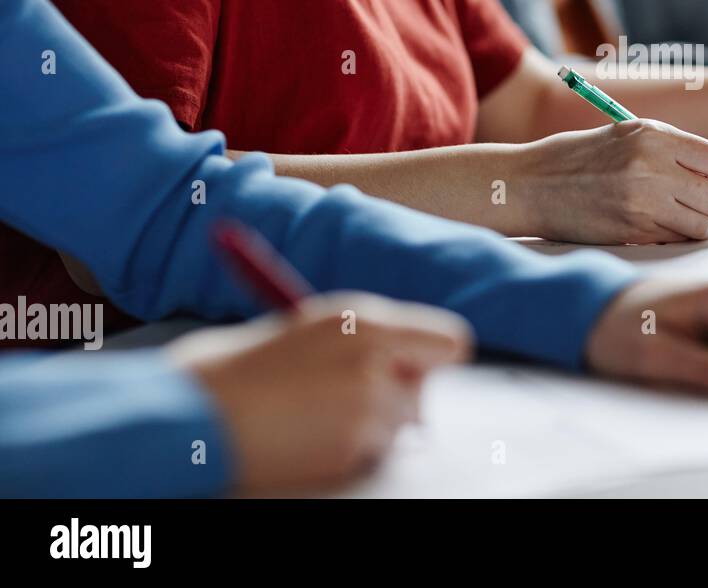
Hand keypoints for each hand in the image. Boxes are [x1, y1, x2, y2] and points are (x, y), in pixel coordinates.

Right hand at [169, 293, 470, 493]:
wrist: (191, 414)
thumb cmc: (241, 365)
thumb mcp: (309, 326)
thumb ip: (368, 336)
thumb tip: (415, 355)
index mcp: (366, 322)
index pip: (448, 341)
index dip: (436, 353)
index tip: (425, 361)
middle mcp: (376, 365)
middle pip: (425, 387)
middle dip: (398, 390)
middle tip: (348, 388)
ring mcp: (365, 413)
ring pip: (397, 422)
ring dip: (370, 421)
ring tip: (313, 410)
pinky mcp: (349, 453)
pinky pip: (369, 450)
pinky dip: (347, 447)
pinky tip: (304, 434)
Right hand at [519, 120, 707, 243]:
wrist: (529, 184)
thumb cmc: (581, 159)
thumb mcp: (628, 136)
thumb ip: (678, 151)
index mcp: (652, 136)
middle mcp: (650, 166)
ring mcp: (640, 201)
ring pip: (702, 224)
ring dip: (704, 225)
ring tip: (686, 217)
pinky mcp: (631, 230)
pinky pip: (677, 240)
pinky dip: (680, 238)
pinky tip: (664, 227)